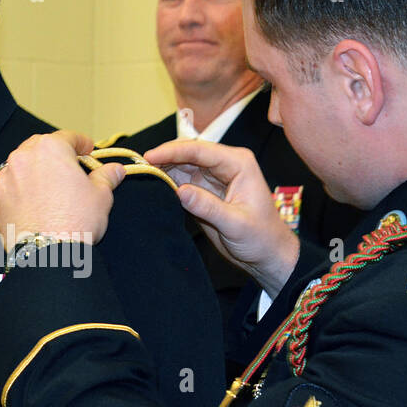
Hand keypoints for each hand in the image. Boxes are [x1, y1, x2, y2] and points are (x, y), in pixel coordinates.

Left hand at [0, 131, 125, 251]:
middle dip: (55, 154)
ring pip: (23, 165)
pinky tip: (35, 203)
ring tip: (51, 186)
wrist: (48, 254)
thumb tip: (115, 170)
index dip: (82, 143)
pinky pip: (12, 187)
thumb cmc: (76, 221)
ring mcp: (7, 179)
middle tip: (69, 168)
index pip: (68, 137)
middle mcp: (23, 157)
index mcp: (50, 148)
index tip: (88, 151)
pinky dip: (23, 189)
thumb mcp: (101, 196)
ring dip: (36, 170)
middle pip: (41, 147)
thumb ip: (106, 177)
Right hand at [145, 140, 299, 297]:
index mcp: (238, 164)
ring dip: (163, 168)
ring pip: (183, 165)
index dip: (173, 151)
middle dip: (164, 157)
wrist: (267, 255)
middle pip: (189, 153)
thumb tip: (179, 190)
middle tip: (139, 164)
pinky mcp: (205, 191)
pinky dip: (167, 181)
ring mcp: (214, 177)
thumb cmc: (261, 238)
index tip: (150, 156)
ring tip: (140, 173)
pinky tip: (152, 184)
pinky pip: (182, 180)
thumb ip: (207, 206)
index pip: (201, 151)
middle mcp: (225, 165)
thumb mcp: (235, 224)